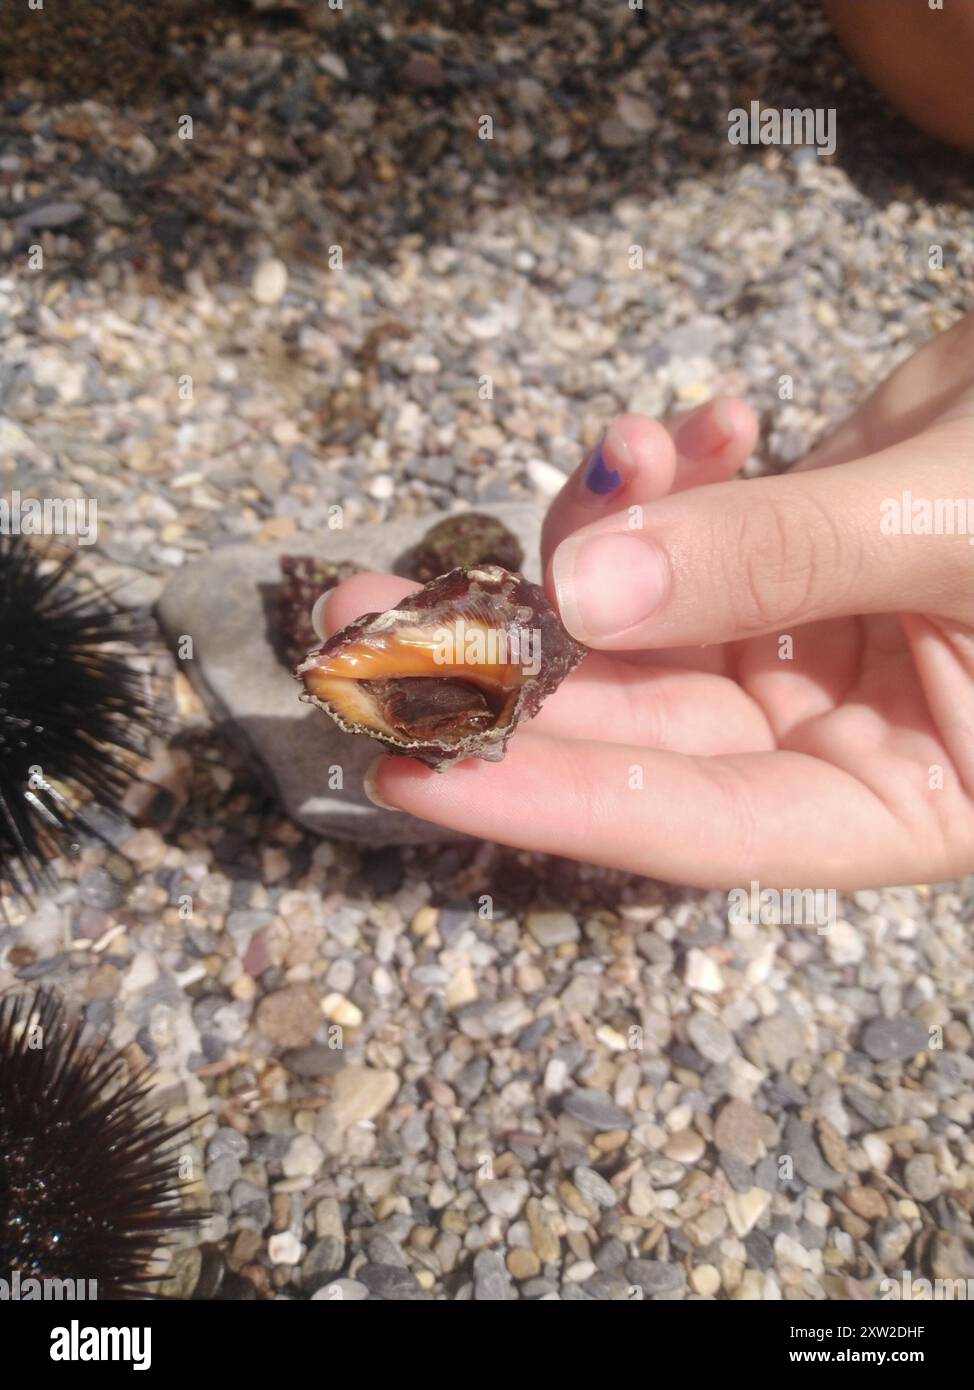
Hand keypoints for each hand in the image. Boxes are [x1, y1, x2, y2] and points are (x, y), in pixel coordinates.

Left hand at [322, 313, 973, 889]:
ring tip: (604, 451)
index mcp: (905, 799)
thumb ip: (776, 560)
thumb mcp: (958, 526)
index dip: (548, 804)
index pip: (698, 827)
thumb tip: (582, 596)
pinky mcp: (782, 557)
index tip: (406, 776)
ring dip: (582, 541)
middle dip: (501, 666)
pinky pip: (682, 534)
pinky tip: (698, 423)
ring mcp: (806, 647)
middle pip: (635, 728)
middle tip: (363, 617)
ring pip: (639, 621)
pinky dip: (668, 477)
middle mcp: (840, 741)